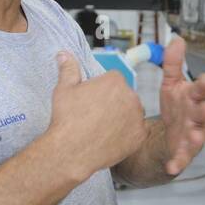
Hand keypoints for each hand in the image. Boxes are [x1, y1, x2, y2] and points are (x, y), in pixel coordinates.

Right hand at [48, 51, 147, 179]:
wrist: (71, 150)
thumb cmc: (67, 119)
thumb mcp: (64, 89)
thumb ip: (69, 69)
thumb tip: (64, 54)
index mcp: (115, 81)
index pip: (114, 80)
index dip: (102, 90)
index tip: (93, 101)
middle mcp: (131, 95)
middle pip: (125, 96)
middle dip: (114, 103)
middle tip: (96, 116)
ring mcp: (138, 116)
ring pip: (133, 113)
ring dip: (124, 118)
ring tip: (103, 128)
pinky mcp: (140, 135)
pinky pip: (138, 131)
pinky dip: (129, 135)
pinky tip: (113, 138)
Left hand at [158, 37, 204, 175]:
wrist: (166, 138)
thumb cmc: (174, 110)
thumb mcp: (171, 85)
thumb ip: (173, 64)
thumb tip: (176, 40)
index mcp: (193, 100)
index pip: (200, 91)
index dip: (204, 86)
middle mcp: (196, 119)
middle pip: (202, 113)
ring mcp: (191, 137)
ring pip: (197, 136)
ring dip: (198, 136)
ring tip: (196, 135)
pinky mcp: (181, 154)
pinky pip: (181, 159)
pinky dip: (178, 163)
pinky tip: (173, 166)